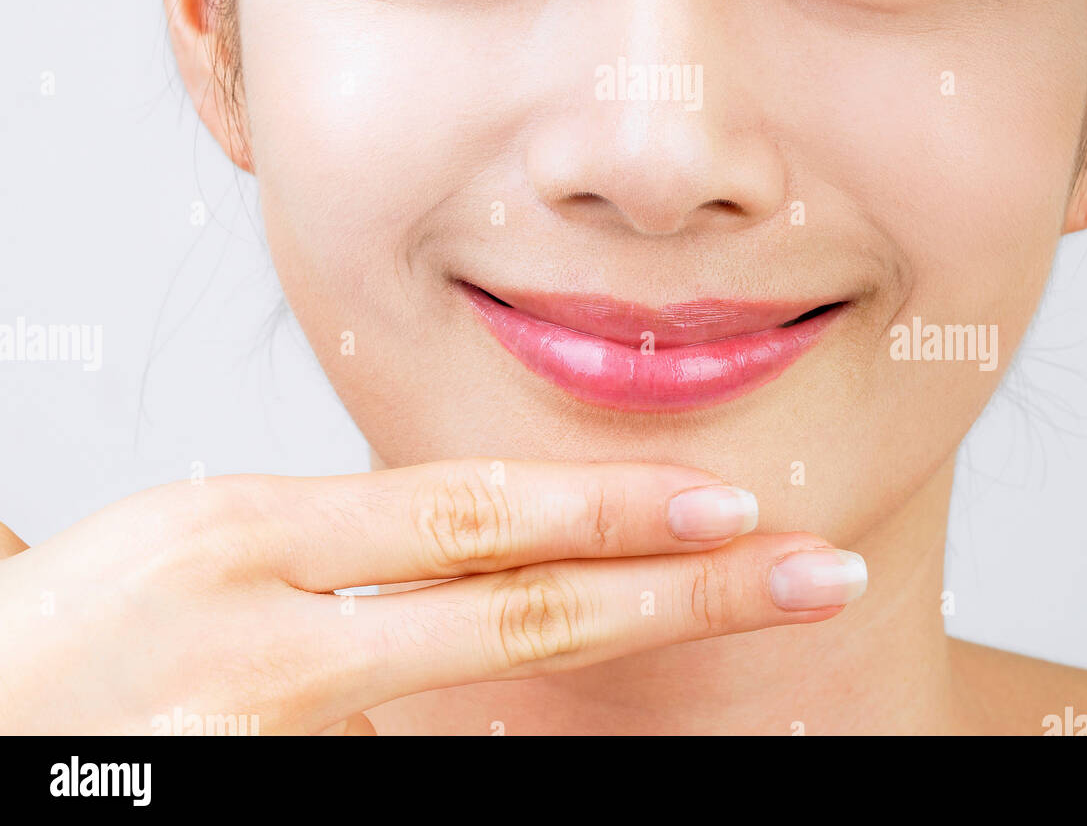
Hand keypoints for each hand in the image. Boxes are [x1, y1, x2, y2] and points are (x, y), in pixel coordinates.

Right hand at [0, 461, 863, 733]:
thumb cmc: (71, 633)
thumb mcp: (203, 547)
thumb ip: (345, 554)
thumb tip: (489, 553)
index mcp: (248, 533)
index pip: (470, 512)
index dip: (607, 508)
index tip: (726, 505)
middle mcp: (258, 635)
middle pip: (509, 609)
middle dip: (671, 590)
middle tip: (798, 568)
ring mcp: (254, 733)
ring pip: (458, 717)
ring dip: (565, 699)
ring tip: (674, 650)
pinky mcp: (252, 799)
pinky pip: (394, 777)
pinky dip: (455, 756)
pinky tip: (475, 739)